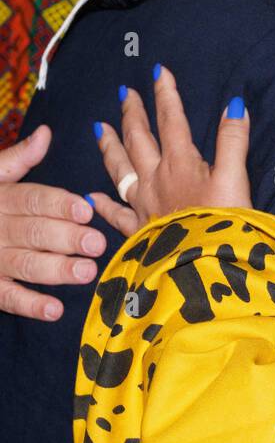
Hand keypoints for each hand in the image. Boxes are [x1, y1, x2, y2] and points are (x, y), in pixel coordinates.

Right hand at [0, 125, 106, 320]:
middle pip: (34, 232)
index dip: (59, 205)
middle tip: (98, 243)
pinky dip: (30, 305)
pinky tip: (55, 310)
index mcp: (3, 198)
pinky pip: (8, 297)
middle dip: (66, 238)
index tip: (86, 209)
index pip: (33, 199)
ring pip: (26, 264)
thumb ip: (19, 157)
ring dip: (57, 270)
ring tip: (87, 272)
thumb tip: (46, 133)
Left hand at [91, 65, 252, 234]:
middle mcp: (155, 179)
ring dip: (109, 146)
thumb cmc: (223, 225)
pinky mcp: (138, 231)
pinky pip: (114, 215)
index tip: (158, 70)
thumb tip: (234, 103)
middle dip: (132, 114)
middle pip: (139, 139)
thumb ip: (233, 140)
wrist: (203, 268)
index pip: (171, 120)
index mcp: (181, 163)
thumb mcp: (236, 178)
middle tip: (124, 93)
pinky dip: (101, 205)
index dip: (166, 94)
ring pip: (119, 169)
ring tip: (97, 128)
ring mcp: (143, 205)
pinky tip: (89, 198)